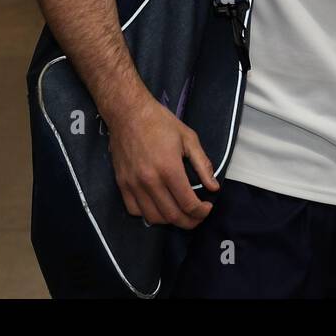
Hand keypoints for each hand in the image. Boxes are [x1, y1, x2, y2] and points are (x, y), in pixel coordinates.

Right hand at [103, 91, 220, 228]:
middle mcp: (150, 181)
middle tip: (197, 216)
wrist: (128, 113)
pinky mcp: (122, 184)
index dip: (201, 212)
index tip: (207, 208)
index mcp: (169, 169)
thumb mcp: (189, 138)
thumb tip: (214, 187)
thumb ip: (202, 164)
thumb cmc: (161, 123)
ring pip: (153, 217)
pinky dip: (148, 214)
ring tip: (180, 212)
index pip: (188, 203)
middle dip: (189, 221)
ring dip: (170, 220)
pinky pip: (134, 210)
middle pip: (172, 215)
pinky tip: (158, 206)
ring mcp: (133, 184)